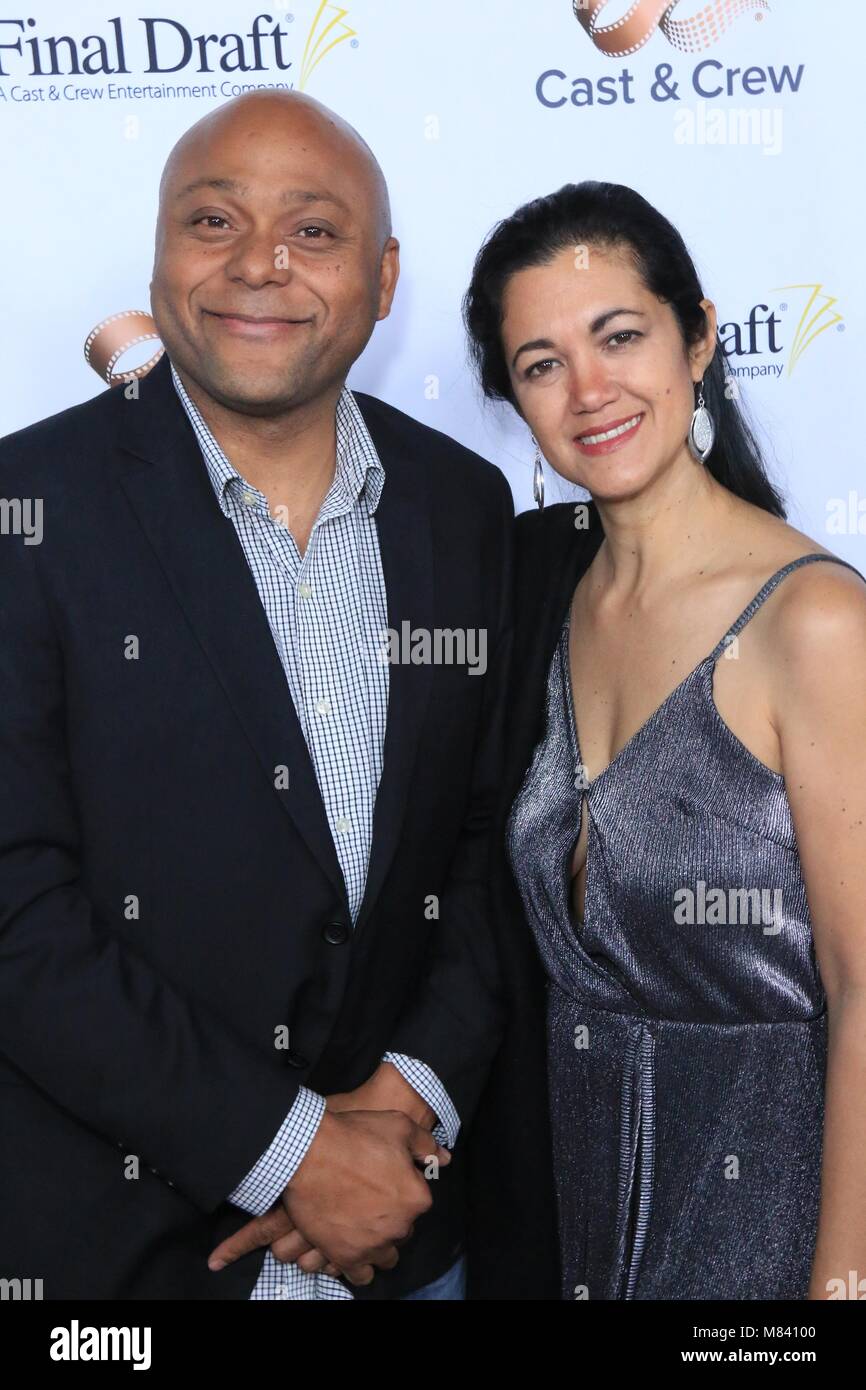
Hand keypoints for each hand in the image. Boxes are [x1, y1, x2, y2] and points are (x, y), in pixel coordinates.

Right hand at [208, 1098, 449, 1281]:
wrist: (309, 1152)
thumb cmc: (355, 1136)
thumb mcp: (399, 1126)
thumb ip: (426, 1145)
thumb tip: (444, 1159)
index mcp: (416, 1197)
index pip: (417, 1200)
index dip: (401, 1188)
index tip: (382, 1179)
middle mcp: (400, 1227)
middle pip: (402, 1230)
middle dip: (390, 1218)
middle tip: (368, 1199)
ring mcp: (373, 1245)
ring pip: (385, 1257)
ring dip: (377, 1244)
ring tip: (360, 1225)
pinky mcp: (346, 1256)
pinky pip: (361, 1274)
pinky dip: (358, 1264)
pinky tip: (350, 1246)